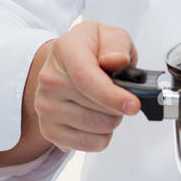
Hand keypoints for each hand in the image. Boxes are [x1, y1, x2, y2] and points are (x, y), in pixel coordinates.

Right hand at [33, 22, 141, 153]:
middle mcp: (50, 80)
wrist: (64, 64)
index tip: (133, 105)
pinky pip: (90, 145)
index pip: (85, 78)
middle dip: (119, 105)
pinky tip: (97, 117)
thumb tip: (117, 60)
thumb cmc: (90, 50)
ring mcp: (46, 107)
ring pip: (97, 129)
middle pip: (96, 109)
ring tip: (106, 103)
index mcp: (65, 50)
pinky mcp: (49, 131)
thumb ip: (118, 44)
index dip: (112, 96)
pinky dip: (102, 135)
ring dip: (111, 119)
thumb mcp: (109, 34)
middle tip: (120, 94)